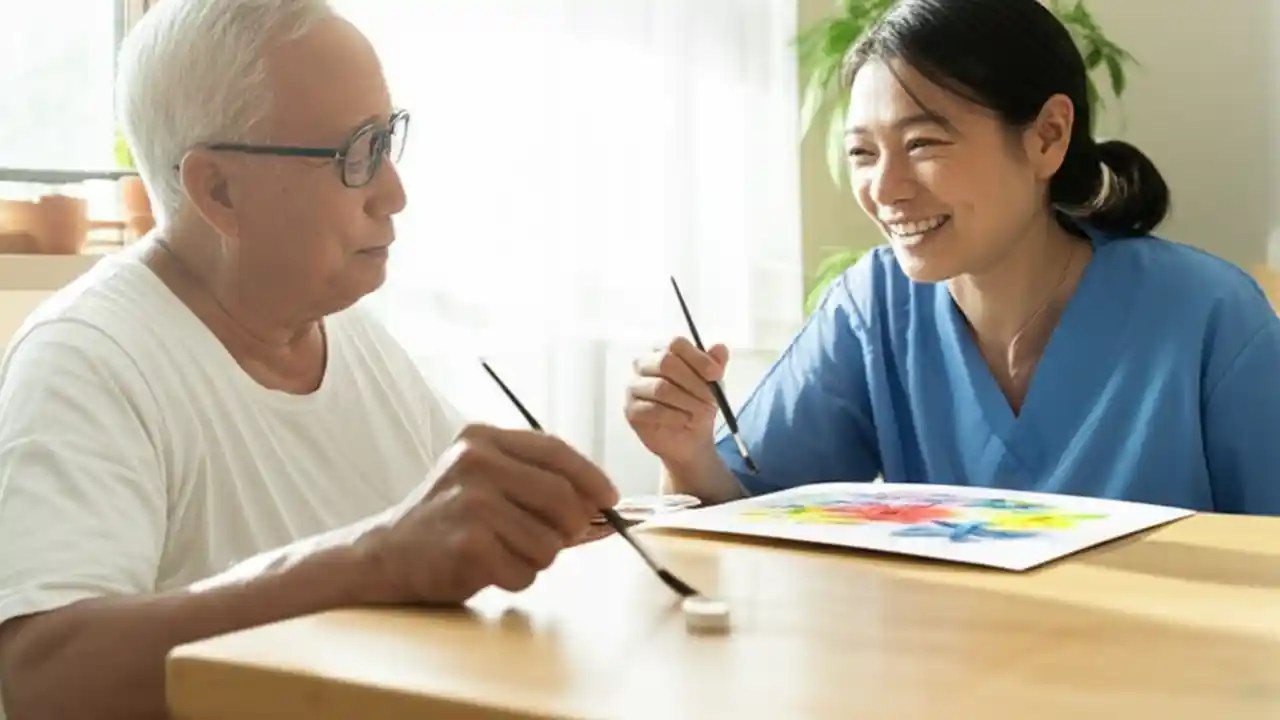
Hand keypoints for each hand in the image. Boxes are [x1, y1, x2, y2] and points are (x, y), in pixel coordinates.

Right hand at [360, 424, 618, 604]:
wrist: (385, 554)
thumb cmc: (446, 519)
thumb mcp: (485, 480)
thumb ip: (537, 483)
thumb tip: (604, 505)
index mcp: (483, 439)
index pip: (556, 451)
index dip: (591, 477)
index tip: (609, 499)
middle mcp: (476, 463)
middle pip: (563, 498)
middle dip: (572, 527)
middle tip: (559, 539)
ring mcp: (472, 503)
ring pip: (549, 542)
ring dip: (537, 558)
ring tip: (503, 551)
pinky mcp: (469, 544)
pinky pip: (526, 571)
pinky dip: (515, 578)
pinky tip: (486, 567)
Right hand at [625, 337, 728, 467]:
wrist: (691, 437)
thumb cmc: (698, 403)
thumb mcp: (714, 384)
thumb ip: (716, 365)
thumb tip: (720, 348)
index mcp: (664, 351)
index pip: (676, 344)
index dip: (698, 358)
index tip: (716, 374)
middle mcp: (644, 364)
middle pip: (665, 361)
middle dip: (693, 382)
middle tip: (711, 398)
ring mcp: (634, 386)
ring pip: (660, 387)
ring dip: (687, 401)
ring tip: (701, 412)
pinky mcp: (631, 410)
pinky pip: (652, 409)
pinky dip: (674, 416)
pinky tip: (685, 420)